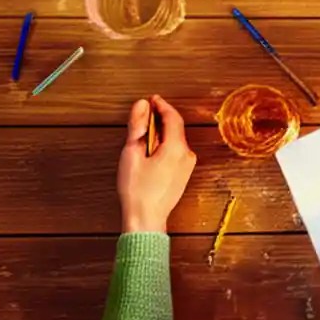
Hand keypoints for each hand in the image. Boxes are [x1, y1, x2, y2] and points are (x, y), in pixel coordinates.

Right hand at [118, 96, 196, 232]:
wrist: (146, 219)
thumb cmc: (137, 191)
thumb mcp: (132, 154)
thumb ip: (137, 127)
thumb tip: (141, 106)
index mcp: (176, 148)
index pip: (173, 117)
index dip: (161, 105)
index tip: (152, 100)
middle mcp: (187, 155)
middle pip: (175, 128)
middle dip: (160, 119)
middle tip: (143, 116)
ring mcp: (187, 165)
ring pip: (175, 140)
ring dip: (161, 134)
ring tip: (142, 139)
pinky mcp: (184, 173)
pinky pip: (176, 152)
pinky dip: (164, 146)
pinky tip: (150, 154)